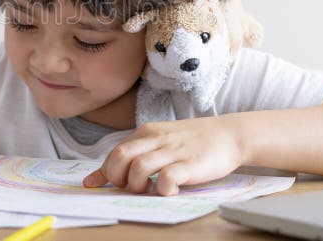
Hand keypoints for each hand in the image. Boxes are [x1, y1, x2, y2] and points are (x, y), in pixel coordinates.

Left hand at [82, 117, 245, 195]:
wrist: (229, 134)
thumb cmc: (193, 140)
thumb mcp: (163, 139)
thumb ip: (139, 151)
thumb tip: (109, 171)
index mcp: (148, 132)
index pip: (116, 151)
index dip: (103, 171)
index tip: (93, 185)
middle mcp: (157, 139)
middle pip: (121, 156)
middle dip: (116, 177)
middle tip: (128, 187)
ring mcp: (174, 151)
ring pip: (140, 168)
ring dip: (137, 185)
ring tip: (149, 189)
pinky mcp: (191, 164)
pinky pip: (168, 178)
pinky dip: (163, 189)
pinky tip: (169, 190)